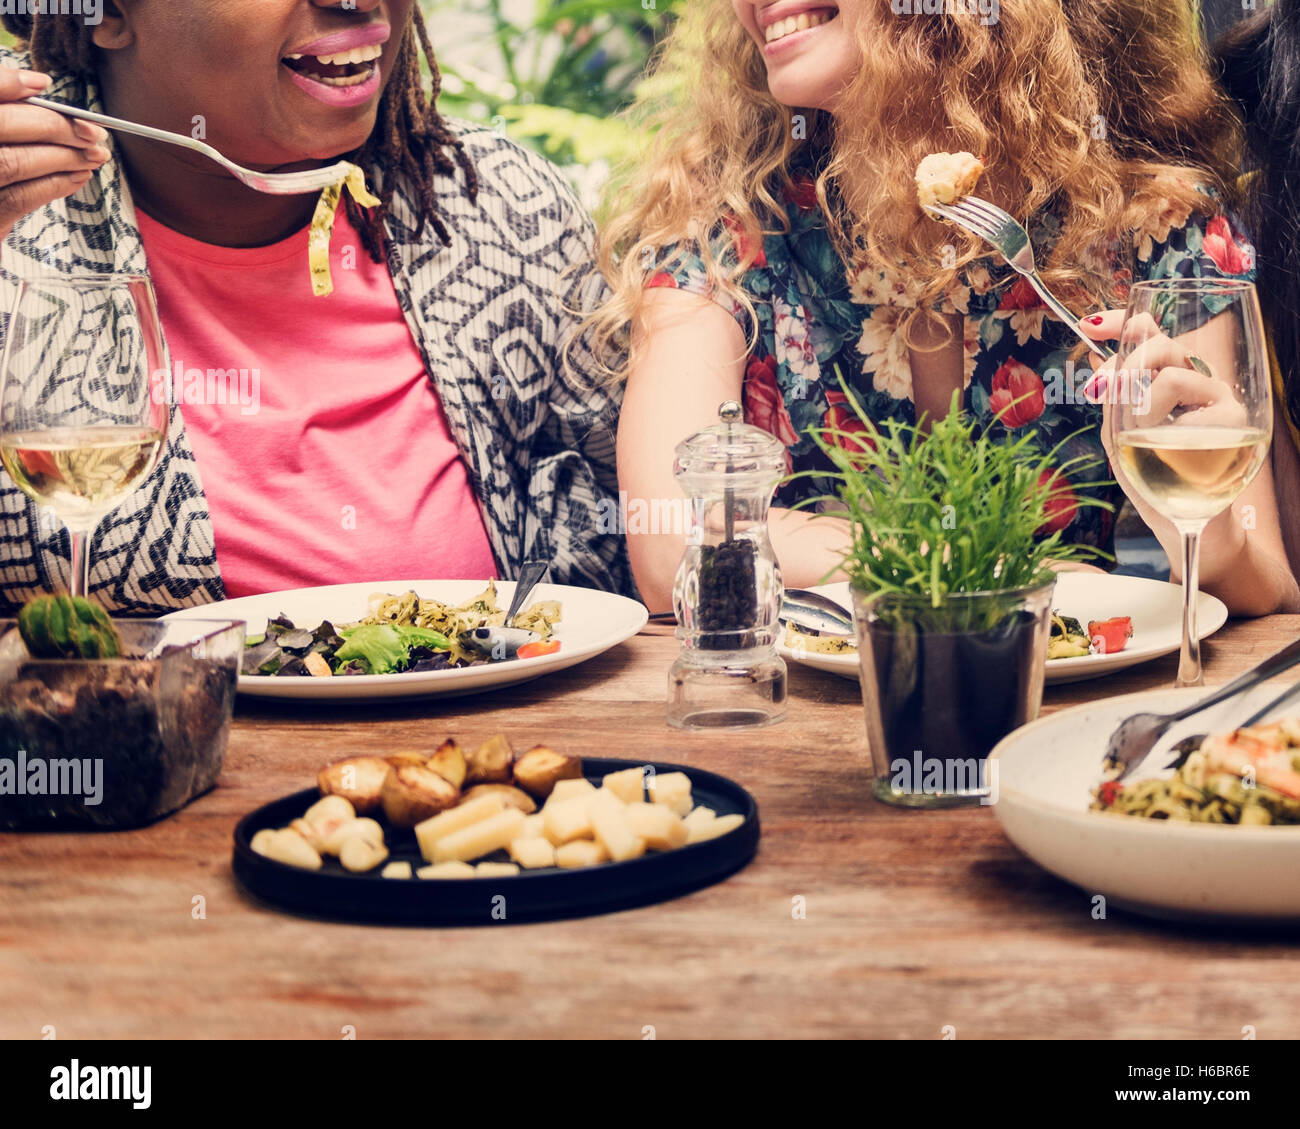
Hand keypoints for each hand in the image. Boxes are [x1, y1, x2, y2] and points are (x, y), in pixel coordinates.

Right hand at [0, 68, 109, 241]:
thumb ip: (4, 111)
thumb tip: (35, 86)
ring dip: (63, 156)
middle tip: (92, 132)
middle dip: (53, 125)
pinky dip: (55, 184)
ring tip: (94, 155)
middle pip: (0, 125)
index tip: (43, 84)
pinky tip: (77, 177)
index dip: (5, 83)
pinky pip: (20, 198)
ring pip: (13, 162)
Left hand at [1076, 309, 1247, 552]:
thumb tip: (1092, 356)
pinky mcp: (1237, 421)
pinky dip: (1171, 429)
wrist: (1188, 526)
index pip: (1150, 336)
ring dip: (1144, 406)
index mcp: (1168, 382)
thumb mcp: (1120, 437)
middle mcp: (1195, 383)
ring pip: (1173, 375)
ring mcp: (1218, 400)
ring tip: (1147, 437)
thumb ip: (1112, 399)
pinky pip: (1191, 414)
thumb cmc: (1155, 481)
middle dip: (1126, 366)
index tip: (1089, 325)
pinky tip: (1174, 447)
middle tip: (1109, 398)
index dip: (1120, 323)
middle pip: (1161, 345)